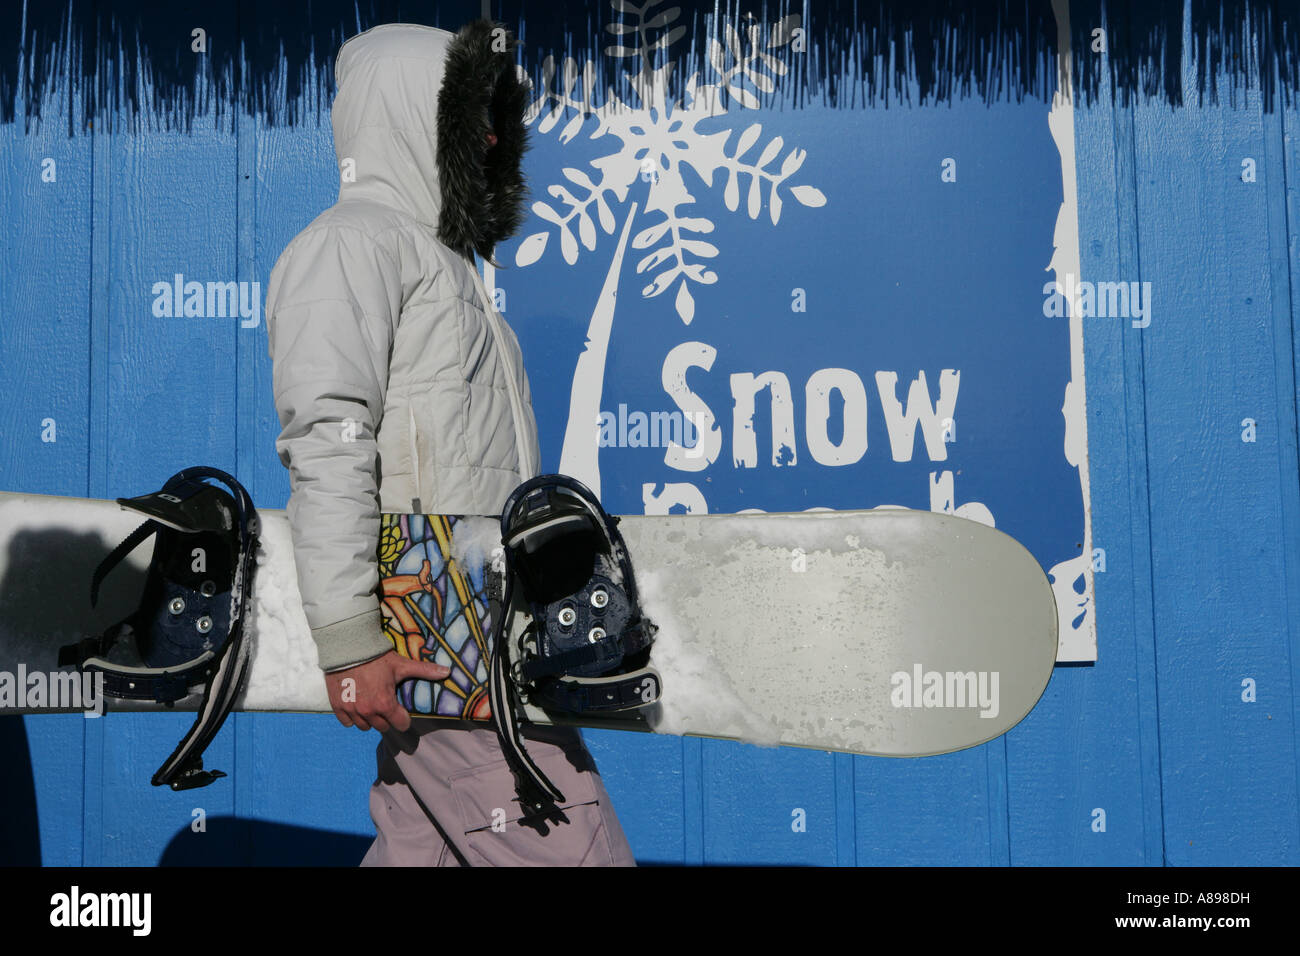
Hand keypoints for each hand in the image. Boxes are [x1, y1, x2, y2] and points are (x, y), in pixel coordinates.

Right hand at [324, 650, 450, 732]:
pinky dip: (352, 717)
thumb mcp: (402, 664)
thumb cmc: (377, 656)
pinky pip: (347, 722)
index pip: (400, 725)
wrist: (348, 647)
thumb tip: (448, 672)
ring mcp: (352, 710)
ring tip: (372, 706)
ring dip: (370, 719)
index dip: (404, 719)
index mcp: (385, 704)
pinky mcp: (338, 706)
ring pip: (365, 726)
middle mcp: (368, 711)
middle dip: (387, 718)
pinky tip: (357, 706)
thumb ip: (425, 671)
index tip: (402, 713)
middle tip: (386, 706)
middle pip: (383, 727)